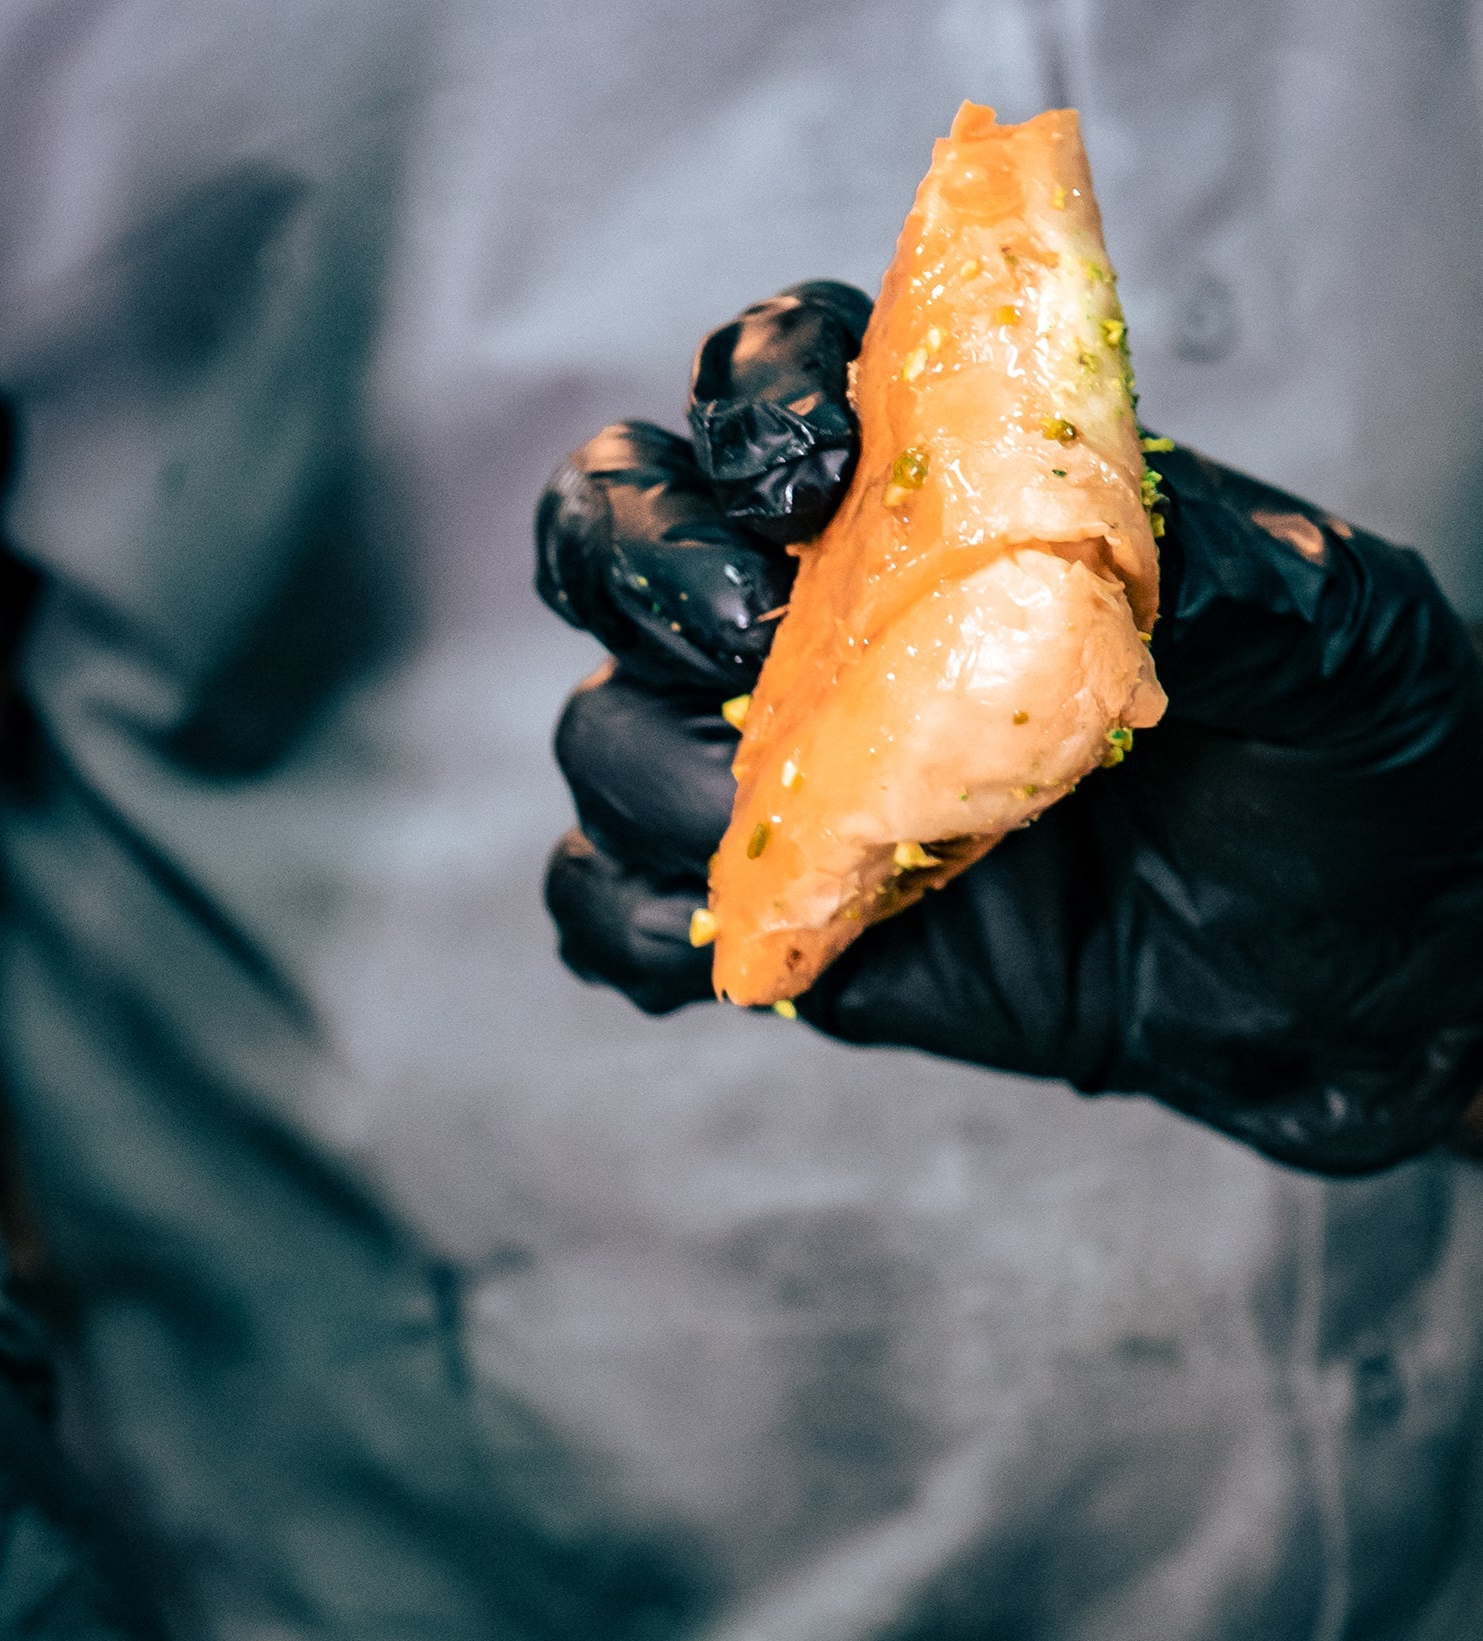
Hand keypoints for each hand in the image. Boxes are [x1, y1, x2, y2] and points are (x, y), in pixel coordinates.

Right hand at [537, 284, 1482, 1172]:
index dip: (750, 400)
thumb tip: (1138, 528)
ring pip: (599, 729)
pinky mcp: (767, 914)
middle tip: (742, 635)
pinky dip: (625, 924)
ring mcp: (772, 765)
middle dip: (641, 565)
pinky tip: (718, 936)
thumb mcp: (1330, 628)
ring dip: (641, 765)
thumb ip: (1235, 564)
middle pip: (618, 529)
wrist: (1338, 966)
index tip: (806, 477)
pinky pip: (608, 908)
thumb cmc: (1331, 758)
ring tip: (753, 815)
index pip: (767, 377)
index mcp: (927, 489)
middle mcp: (817, 612)